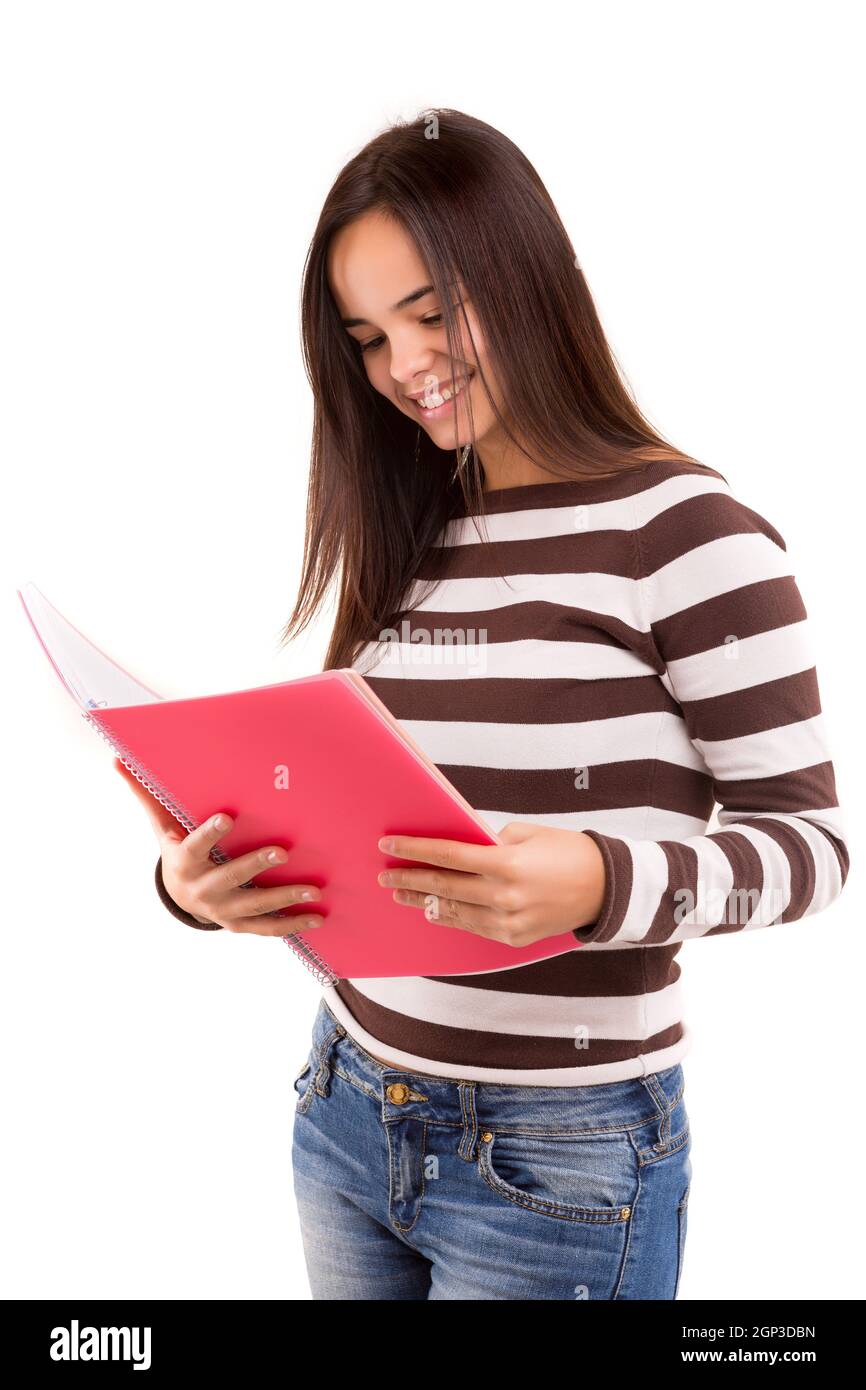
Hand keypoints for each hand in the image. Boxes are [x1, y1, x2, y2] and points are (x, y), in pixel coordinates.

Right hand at [114, 758, 325, 935]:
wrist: (180, 895)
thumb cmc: (177, 848)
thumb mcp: (161, 825)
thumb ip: (147, 795)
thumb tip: (118, 759)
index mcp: (184, 862)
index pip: (195, 846)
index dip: (209, 834)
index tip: (228, 817)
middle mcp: (202, 889)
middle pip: (230, 878)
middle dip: (255, 865)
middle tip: (282, 851)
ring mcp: (222, 910)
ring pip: (254, 907)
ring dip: (283, 898)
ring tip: (311, 889)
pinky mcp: (239, 925)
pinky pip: (266, 928)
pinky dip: (291, 924)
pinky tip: (316, 917)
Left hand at [376, 821, 605, 945]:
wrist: (605, 888)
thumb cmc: (567, 852)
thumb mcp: (527, 834)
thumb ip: (490, 841)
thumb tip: (458, 849)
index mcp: (507, 864)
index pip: (449, 855)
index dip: (415, 850)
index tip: (389, 844)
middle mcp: (504, 896)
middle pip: (444, 886)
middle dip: (410, 878)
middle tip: (385, 873)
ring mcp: (508, 921)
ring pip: (453, 911)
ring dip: (422, 901)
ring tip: (400, 892)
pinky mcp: (513, 937)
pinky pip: (472, 926)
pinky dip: (450, 916)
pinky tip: (432, 909)